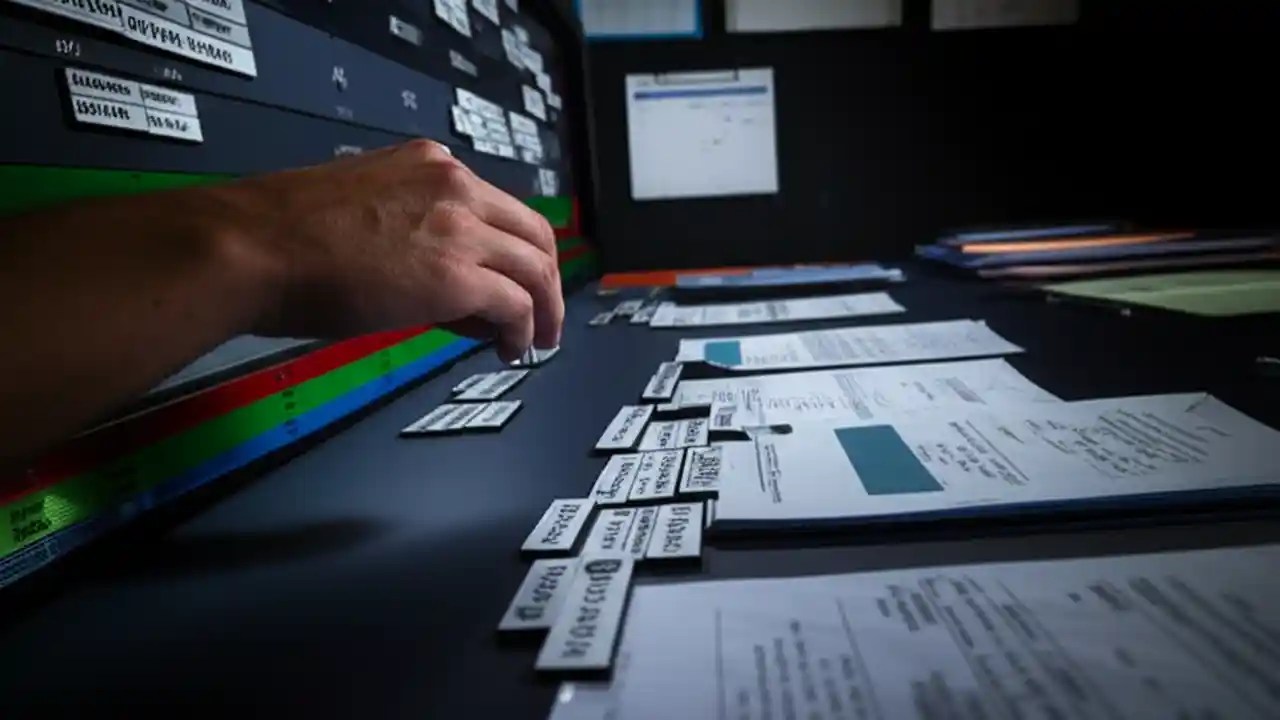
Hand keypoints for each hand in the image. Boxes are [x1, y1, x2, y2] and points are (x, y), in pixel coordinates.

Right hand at [217, 140, 562, 360]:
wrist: (250, 248)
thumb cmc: (281, 240)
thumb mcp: (362, 218)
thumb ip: (413, 239)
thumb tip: (447, 290)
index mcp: (429, 166)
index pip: (498, 208)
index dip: (515, 251)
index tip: (516, 282)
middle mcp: (453, 186)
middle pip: (534, 232)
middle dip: (547, 279)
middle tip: (546, 315)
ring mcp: (458, 227)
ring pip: (536, 267)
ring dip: (545, 309)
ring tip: (538, 340)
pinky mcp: (456, 274)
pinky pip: (516, 304)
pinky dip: (524, 330)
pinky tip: (511, 348)